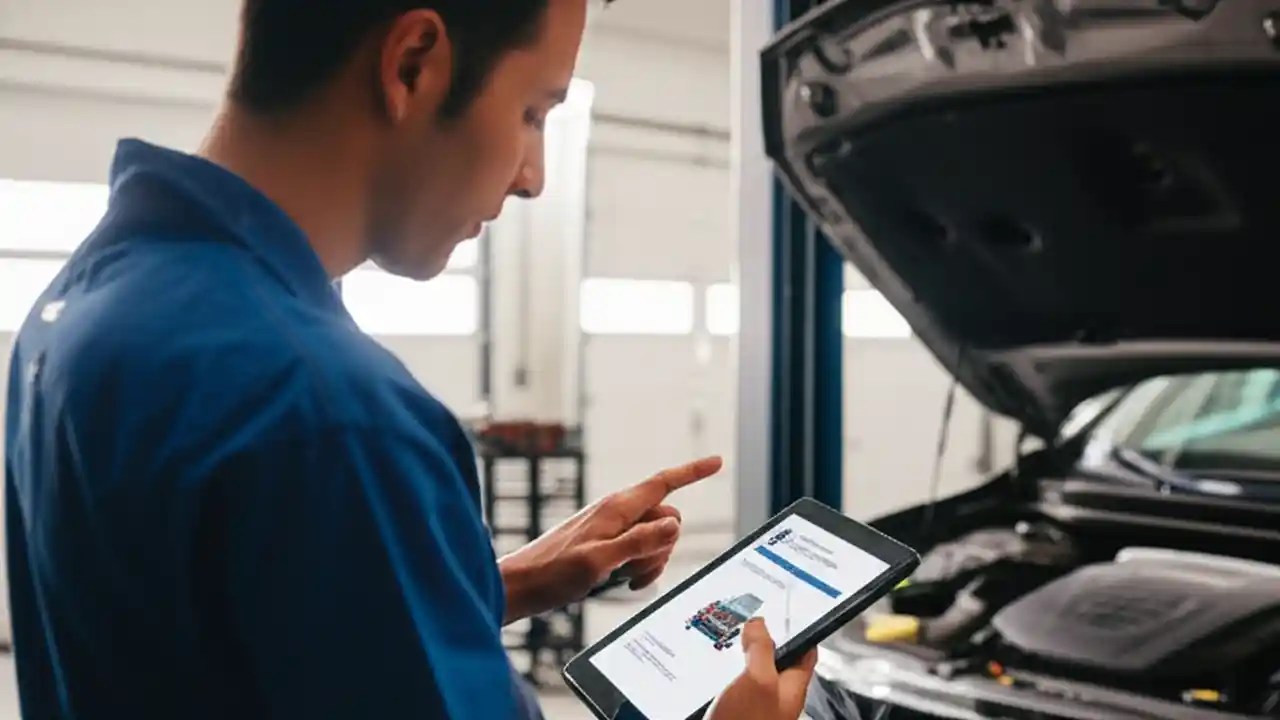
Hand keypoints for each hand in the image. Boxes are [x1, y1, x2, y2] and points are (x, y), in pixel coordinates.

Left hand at [498, 456, 721, 623]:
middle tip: (635, 571)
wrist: (523, 585)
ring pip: (656, 538)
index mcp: (617, 507)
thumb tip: (675, 525)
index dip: (693, 472)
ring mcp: (613, 527)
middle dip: (663, 547)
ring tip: (624, 579)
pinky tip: (623, 582)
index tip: (717, 462)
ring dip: (650, 563)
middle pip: (666, 519)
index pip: (664, 482)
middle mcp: (618, 511)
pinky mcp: (609, 543)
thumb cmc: (554, 573)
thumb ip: (640, 542)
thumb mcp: (600, 561)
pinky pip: (640, 550)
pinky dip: (640, 568)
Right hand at [706, 619, 818, 719]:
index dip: (798, 629)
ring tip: (719, 636)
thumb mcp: (759, 680)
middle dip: (758, 639)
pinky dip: (719, 674)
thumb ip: (762, 650)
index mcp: (791, 687)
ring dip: (735, 656)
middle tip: (742, 619)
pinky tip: (705, 666)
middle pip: (772, 661)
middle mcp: (774, 697)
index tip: (784, 609)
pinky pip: (728, 688)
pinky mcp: (731, 714)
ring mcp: (753, 707)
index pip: (804, 652)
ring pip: (748, 673)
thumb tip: (759, 624)